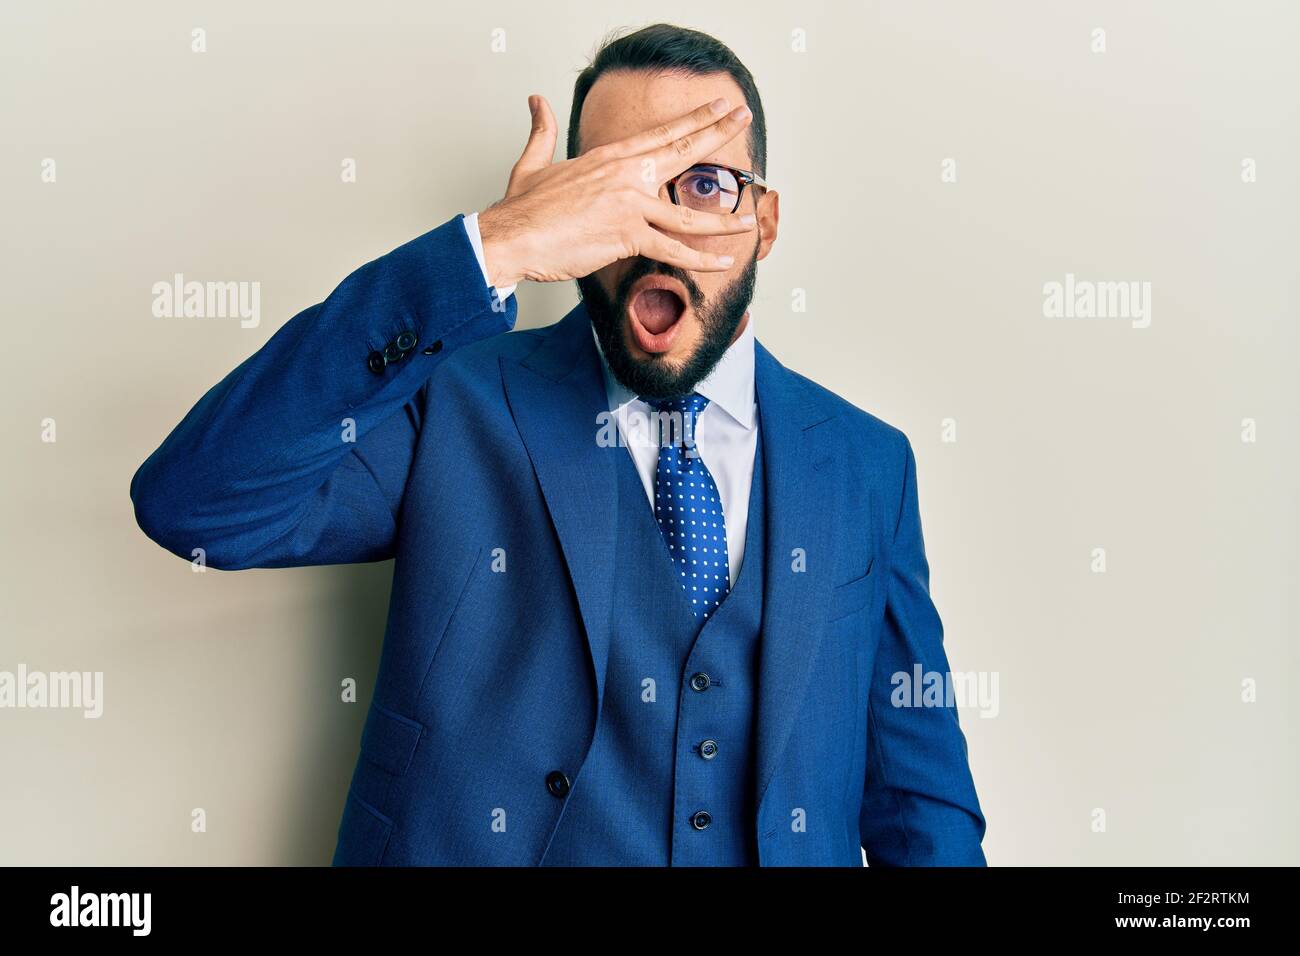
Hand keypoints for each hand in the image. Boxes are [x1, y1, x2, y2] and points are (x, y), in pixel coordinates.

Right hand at [476, 94, 756, 285]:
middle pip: (681, 151)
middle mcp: (625, 175)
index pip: (660, 133)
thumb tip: (535, 101)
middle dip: (717, 133)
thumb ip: (541, 131)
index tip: (716, 107)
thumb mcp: (532, 161)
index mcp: (608, 158)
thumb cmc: (521, 209)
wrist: (511, 236)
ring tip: (751, 217)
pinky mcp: (627, 236)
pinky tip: (724, 262)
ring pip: (686, 214)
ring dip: (723, 219)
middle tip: (742, 118)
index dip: (692, 120)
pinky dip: (701, 259)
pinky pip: (673, 250)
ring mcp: (629, 205)